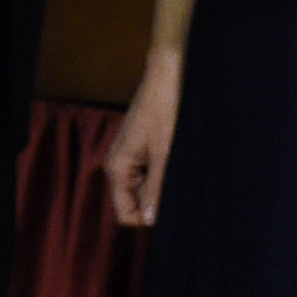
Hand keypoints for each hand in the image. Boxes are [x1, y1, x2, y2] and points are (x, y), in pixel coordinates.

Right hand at [106, 47, 182, 225]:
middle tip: (180, 189)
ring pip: (143, 188)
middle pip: (134, 202)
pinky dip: (162, 174)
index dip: (146, 218)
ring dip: (161, 187)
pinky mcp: (140, 148)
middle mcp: (118, 165)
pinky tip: (176, 164)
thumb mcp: (164, 154)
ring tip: (180, 174)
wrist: (167, 76)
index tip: (171, 211)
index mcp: (116, 168)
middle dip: (155, 201)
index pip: (125, 214)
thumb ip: (156, 189)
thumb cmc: (165, 112)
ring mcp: (129, 156)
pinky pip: (148, 173)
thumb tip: (150, 221)